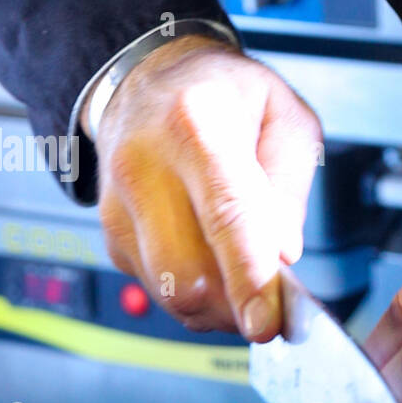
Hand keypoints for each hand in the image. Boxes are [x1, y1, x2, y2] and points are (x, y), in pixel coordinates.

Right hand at [92, 33, 322, 340]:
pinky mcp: (111, 234)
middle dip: (233, 306)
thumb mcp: (285, 118)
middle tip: (270, 304)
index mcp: (196, 125)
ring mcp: (118, 204)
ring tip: (245, 279)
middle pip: (185, 274)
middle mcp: (143, 165)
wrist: (148, 79)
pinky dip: (194, 293)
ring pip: (168, 292)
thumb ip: (290, 188)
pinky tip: (213, 263)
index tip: (266, 323)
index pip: (226, 217)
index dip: (248, 280)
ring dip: (216, 305)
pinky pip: (157, 289)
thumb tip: (281, 256)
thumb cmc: (224, 97)